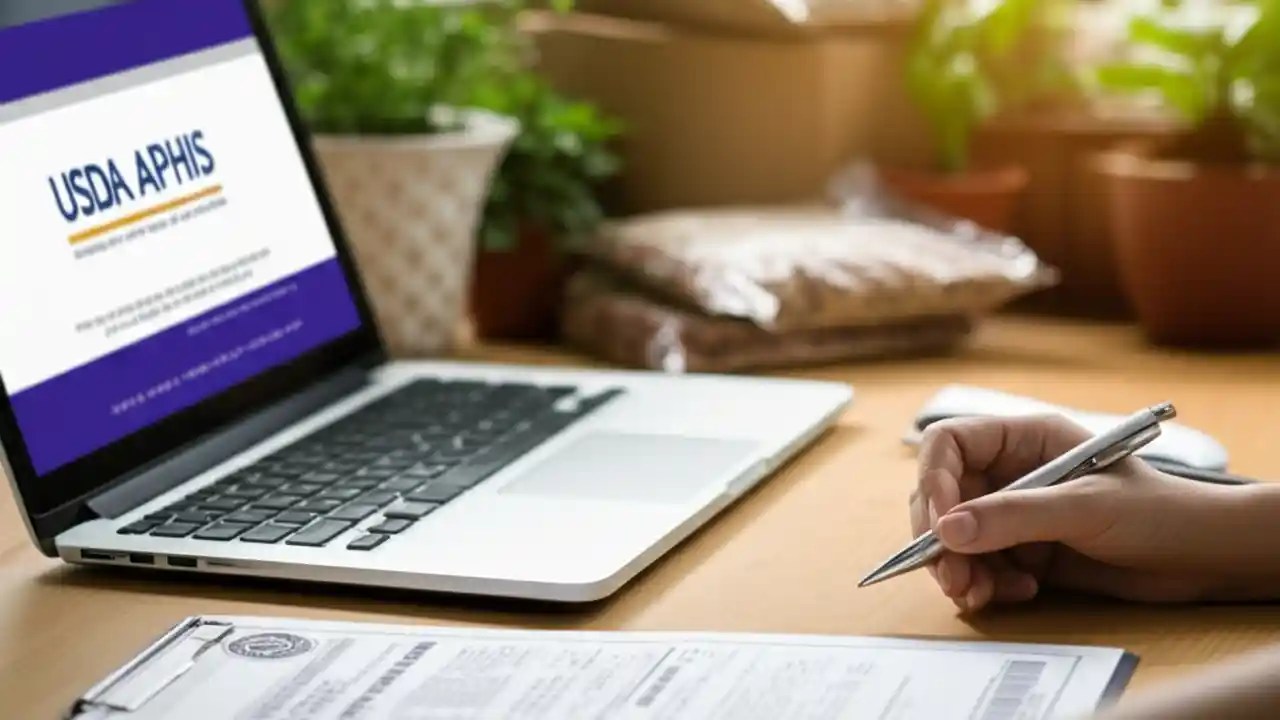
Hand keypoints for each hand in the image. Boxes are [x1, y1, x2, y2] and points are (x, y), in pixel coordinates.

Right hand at [909, 414, 1279, 612]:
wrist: (1202, 557)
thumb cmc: (1157, 512)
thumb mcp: (1085, 508)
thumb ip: (1014, 517)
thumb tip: (947, 530)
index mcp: (1024, 439)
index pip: (950, 444)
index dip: (934, 480)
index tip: (939, 524)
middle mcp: (1011, 472)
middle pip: (942, 496)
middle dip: (941, 539)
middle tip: (953, 577)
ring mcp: (1015, 513)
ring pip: (955, 537)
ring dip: (959, 569)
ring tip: (980, 594)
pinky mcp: (1023, 551)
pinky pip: (979, 566)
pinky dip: (986, 584)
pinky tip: (1019, 593)